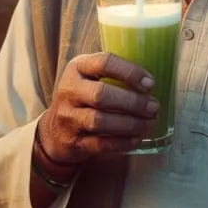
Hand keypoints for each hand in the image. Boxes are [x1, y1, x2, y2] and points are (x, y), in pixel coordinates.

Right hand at [37, 52, 159, 164]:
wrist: (54, 129)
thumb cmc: (82, 97)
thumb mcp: (90, 76)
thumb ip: (114, 73)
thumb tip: (151, 82)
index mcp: (77, 68)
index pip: (104, 63)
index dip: (130, 72)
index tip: (150, 83)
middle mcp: (69, 90)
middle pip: (101, 95)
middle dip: (132, 102)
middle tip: (153, 107)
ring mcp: (68, 117)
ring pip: (99, 121)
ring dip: (129, 124)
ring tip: (149, 123)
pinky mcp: (72, 142)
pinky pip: (99, 144)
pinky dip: (121, 143)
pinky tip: (136, 139)